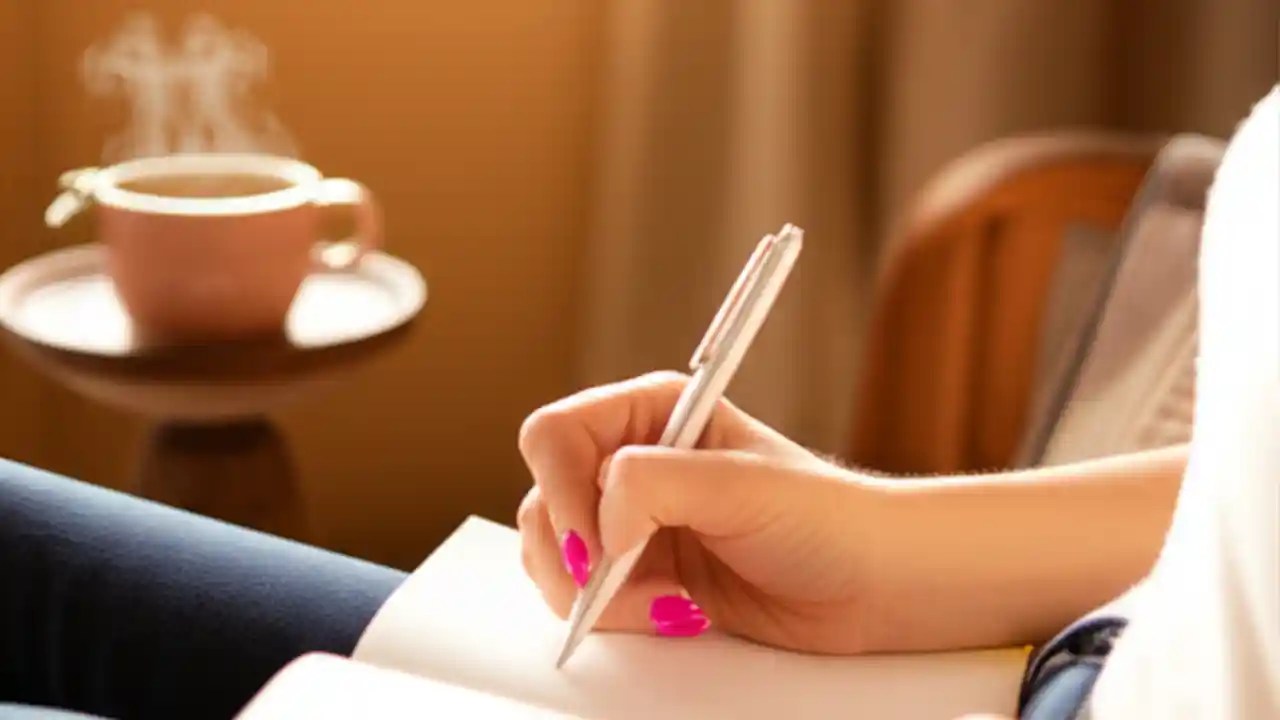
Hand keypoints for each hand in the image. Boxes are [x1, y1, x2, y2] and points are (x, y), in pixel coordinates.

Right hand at [516, 371, 896, 654]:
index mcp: (652, 413)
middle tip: (615, 582)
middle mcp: (633, 463)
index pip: (556, 436)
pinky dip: (610, 615)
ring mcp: (633, 523)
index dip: (561, 490)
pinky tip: (670, 612)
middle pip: (542, 500)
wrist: (871, 585)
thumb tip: (597, 526)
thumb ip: (652, 485)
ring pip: (552, 554)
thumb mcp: (739, 485)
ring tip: (658, 599)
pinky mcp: (641, 574)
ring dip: (591, 591)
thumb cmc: (828, 518)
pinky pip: (584, 598)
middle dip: (572, 552)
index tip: (592, 543)